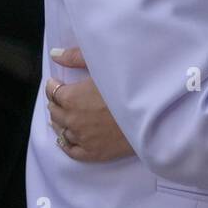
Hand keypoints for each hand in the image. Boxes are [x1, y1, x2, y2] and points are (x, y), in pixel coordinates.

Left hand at [45, 47, 134, 162]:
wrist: (153, 113)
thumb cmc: (130, 86)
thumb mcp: (104, 65)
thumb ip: (76, 58)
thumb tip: (54, 54)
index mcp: (72, 98)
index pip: (53, 92)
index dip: (55, 86)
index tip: (58, 83)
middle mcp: (72, 119)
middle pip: (55, 112)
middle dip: (57, 103)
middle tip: (63, 98)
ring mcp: (82, 138)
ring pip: (61, 130)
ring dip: (61, 121)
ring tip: (66, 115)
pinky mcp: (93, 152)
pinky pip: (71, 150)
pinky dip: (65, 143)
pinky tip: (66, 138)